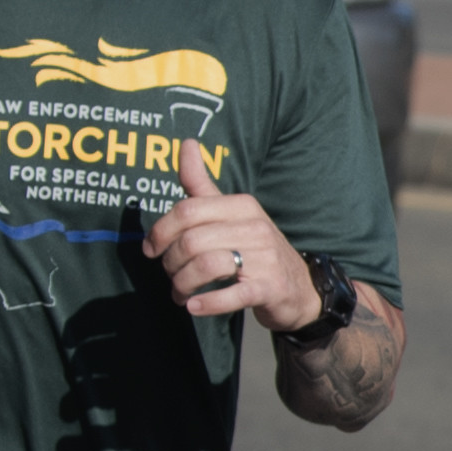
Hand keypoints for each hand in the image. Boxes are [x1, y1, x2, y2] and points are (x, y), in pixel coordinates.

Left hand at [142, 133, 316, 328]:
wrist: (300, 288)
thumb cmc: (256, 250)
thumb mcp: (232, 213)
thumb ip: (202, 184)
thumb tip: (186, 143)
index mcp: (241, 205)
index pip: (187, 210)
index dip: (160, 231)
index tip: (151, 250)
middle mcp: (255, 227)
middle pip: (192, 241)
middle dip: (170, 263)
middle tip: (170, 276)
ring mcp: (265, 258)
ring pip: (206, 266)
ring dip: (183, 284)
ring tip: (180, 294)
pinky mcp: (270, 287)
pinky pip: (231, 294)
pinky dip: (207, 303)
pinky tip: (194, 307)